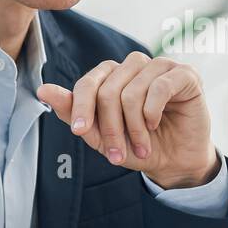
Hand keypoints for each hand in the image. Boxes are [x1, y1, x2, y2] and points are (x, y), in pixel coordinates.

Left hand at [37, 52, 219, 189]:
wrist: (175, 162)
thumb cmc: (138, 146)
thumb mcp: (101, 136)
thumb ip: (75, 112)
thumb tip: (43, 90)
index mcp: (112, 75)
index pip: (88, 82)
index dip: (82, 107)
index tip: (80, 131)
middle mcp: (134, 65)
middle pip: (109, 90)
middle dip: (110, 127)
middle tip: (117, 154)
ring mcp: (161, 66)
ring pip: (133, 91)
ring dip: (134, 126)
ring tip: (141, 146)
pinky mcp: (184, 74)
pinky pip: (160, 87)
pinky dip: (153, 112)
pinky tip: (156, 124)